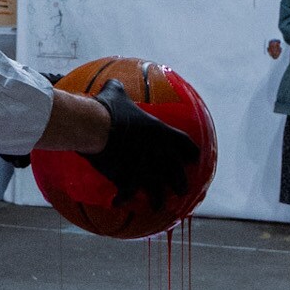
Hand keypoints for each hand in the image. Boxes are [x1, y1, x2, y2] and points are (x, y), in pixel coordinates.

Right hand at [88, 78, 198, 210]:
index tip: (193, 159)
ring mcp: (144, 168)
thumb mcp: (113, 93)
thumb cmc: (107, 108)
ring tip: (159, 206)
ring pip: (158, 190)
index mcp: (160, 132)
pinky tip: (118, 204)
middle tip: (183, 190)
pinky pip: (128, 194)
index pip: (184, 144)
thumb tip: (110, 82)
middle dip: (180, 182)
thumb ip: (117, 89)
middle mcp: (158, 153)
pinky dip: (123, 200)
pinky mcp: (128, 179)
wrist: (95, 127)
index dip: (189, 152)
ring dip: (159, 200)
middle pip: (176, 172)